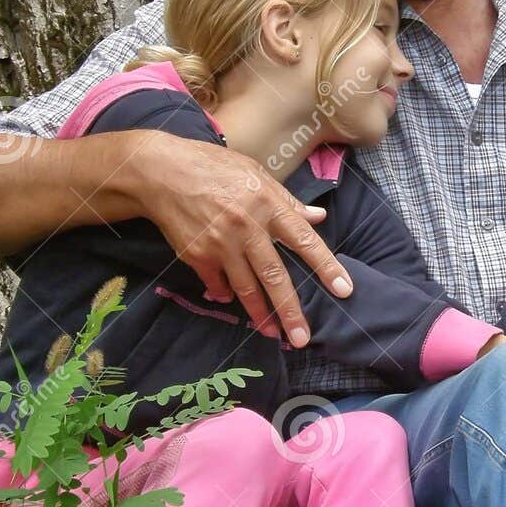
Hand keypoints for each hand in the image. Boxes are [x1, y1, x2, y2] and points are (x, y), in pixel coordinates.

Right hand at [135, 131, 351, 344]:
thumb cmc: (214, 168)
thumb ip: (288, 201)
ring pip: (246, 288)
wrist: (162, 173)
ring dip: (260, 315)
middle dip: (290, 311)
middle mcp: (247, 227)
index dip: (326, 266)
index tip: (344, 289)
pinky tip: (232, 299)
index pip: (305, 240)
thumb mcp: (256, 174)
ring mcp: (221, 244)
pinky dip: (227, 294)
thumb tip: (319, 216)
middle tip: (301, 338)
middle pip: (274, 277)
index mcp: (268, 204)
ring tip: (273, 334)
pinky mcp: (198, 256)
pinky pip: (218, 284)